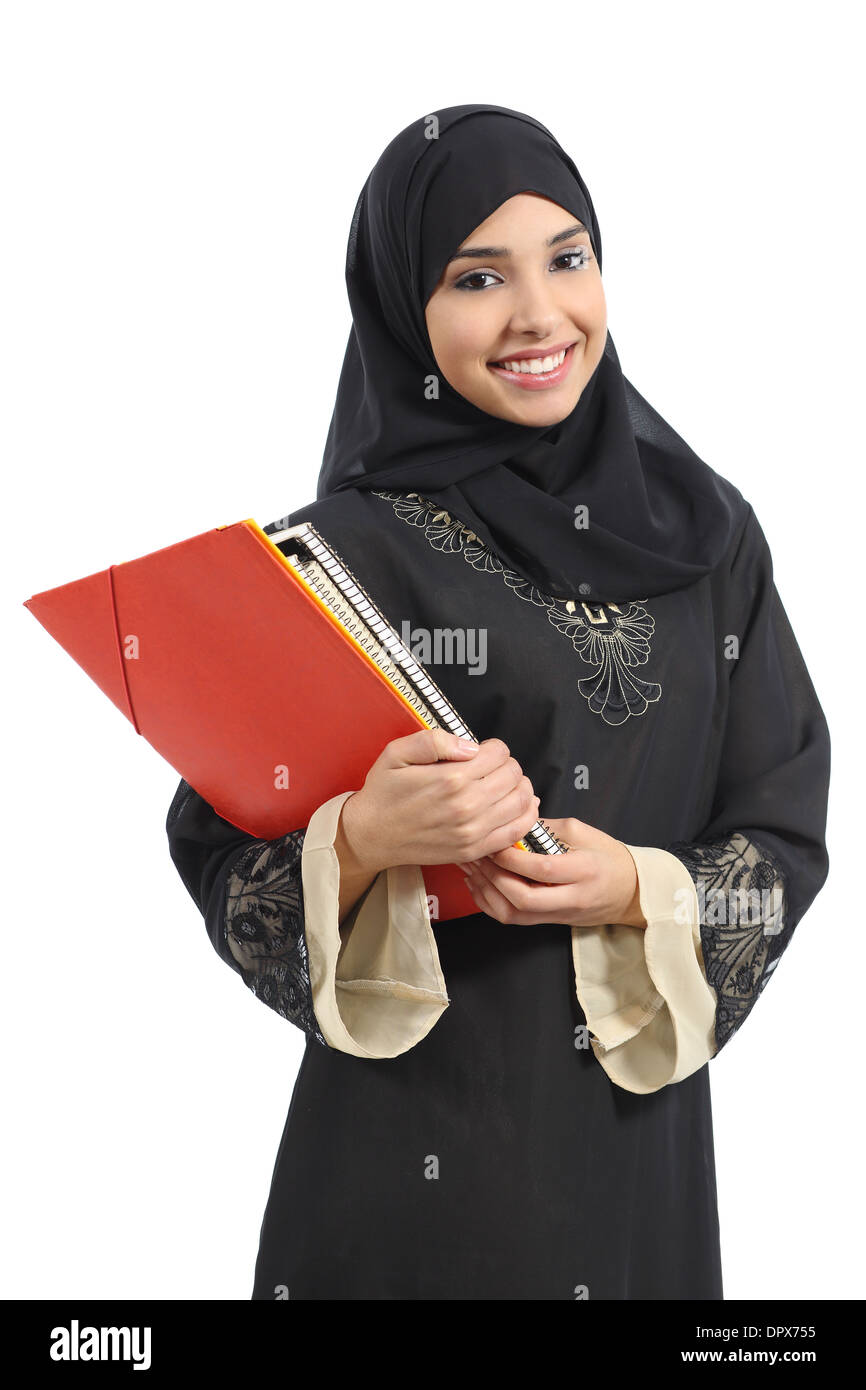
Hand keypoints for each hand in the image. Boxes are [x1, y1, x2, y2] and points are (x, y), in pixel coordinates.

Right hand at [338, 730, 540, 873]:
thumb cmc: (384, 793)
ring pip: (521, 801)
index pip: (499, 754)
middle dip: (508, 765)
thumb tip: (470, 746)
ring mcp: (472, 831)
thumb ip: (434, 740)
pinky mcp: (474, 849)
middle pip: (513, 776)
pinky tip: (517, 805)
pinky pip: (516, 831)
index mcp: (450, 779)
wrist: (371, 835)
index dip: (495, 747)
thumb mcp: (397, 753)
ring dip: (520, 787)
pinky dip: (526, 815)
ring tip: (506, 783)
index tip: (484, 751)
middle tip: (494, 766)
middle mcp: (466, 806)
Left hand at [457, 814, 647, 929]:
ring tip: (473, 869)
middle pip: (524, 899)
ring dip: (488, 893)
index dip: (512, 858)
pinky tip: (480, 886)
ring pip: (515, 915)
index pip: (542, 869)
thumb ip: (547, 829)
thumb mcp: (584, 832)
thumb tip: (513, 825)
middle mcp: (571, 897)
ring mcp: (560, 914)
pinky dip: (492, 904)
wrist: (632, 892)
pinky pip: (515, 919)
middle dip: (495, 878)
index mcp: (584, 870)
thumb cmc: (609, 858)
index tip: (495, 843)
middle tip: (479, 856)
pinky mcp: (551, 921)